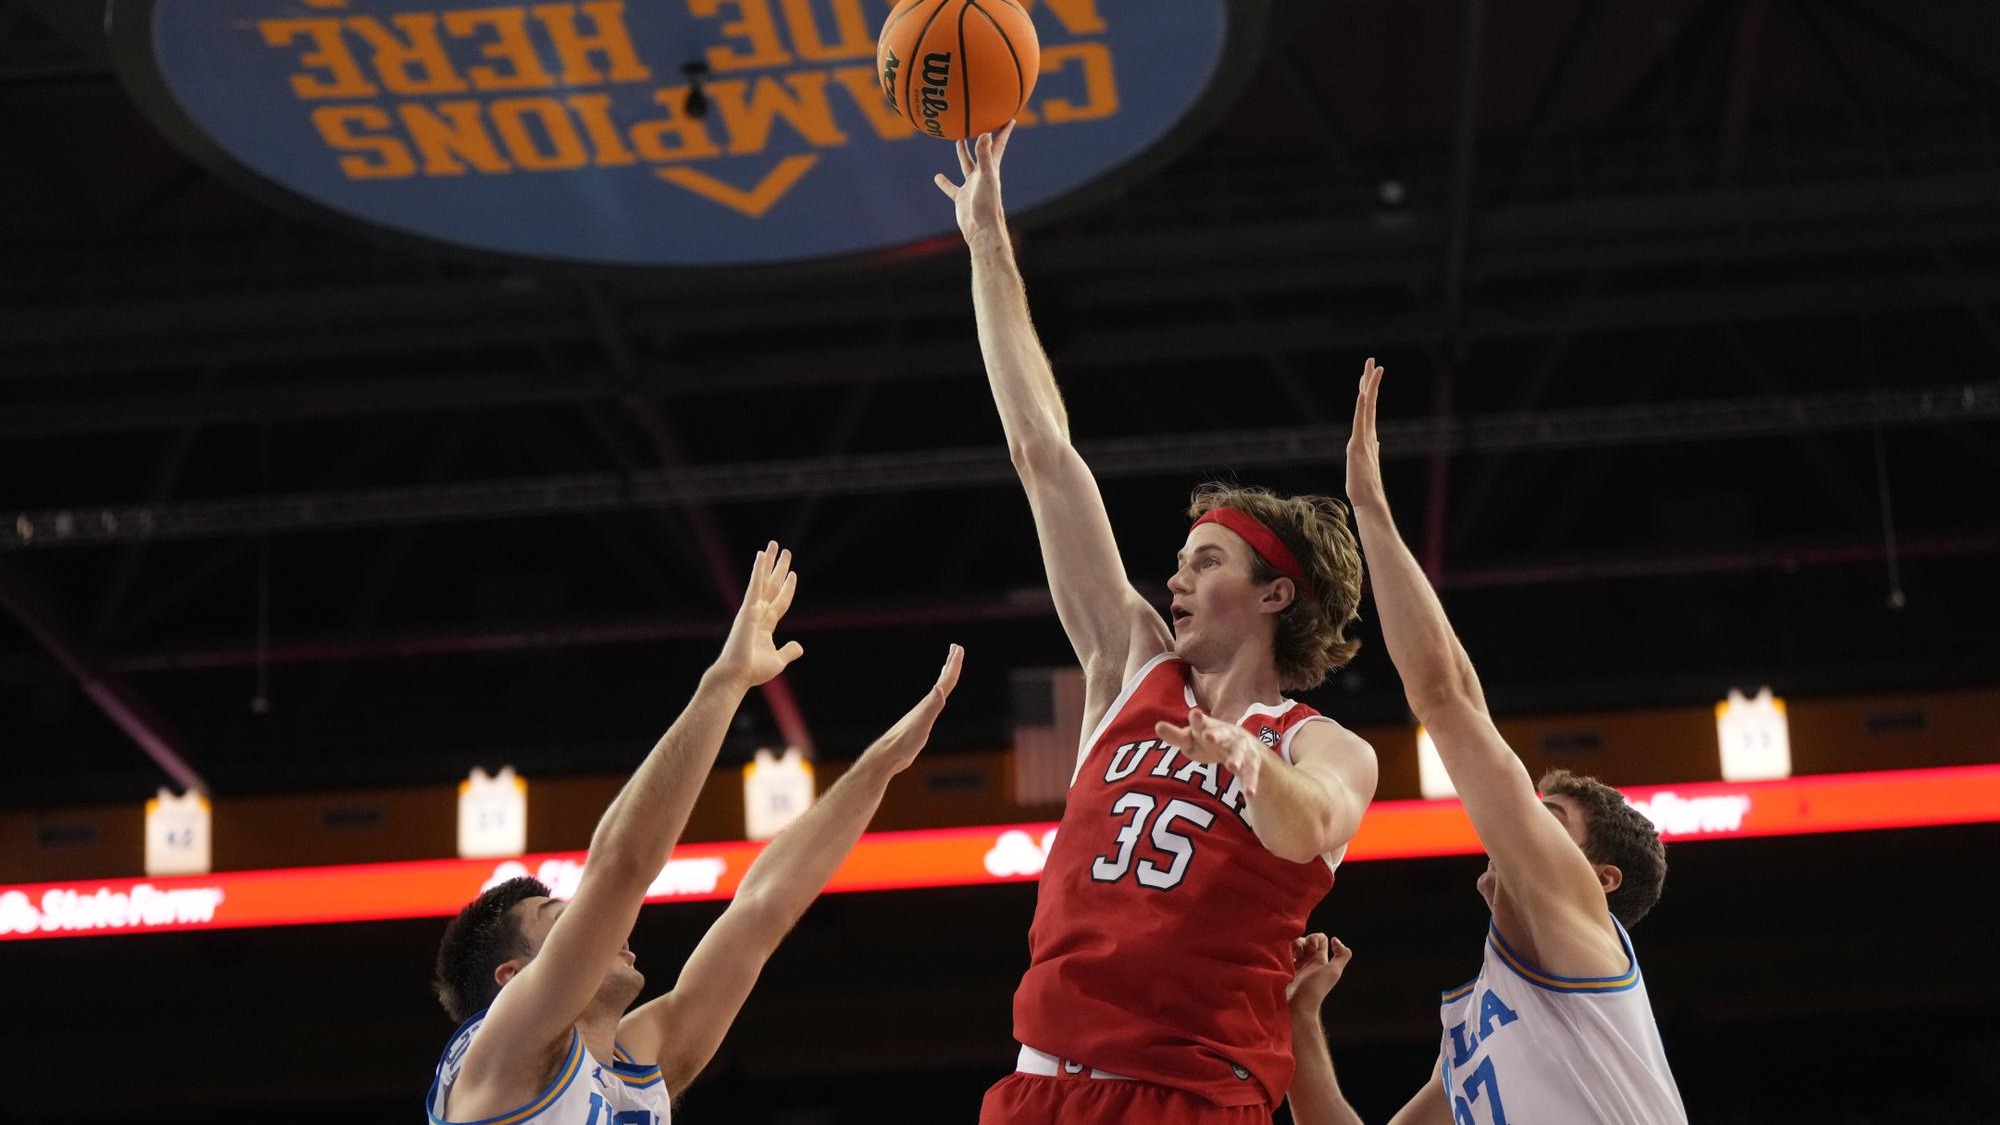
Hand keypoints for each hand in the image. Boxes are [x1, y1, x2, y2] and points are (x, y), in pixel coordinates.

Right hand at [714, 542, 803, 689]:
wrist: (737, 675)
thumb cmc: (753, 671)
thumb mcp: (778, 660)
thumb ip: (788, 651)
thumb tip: (799, 647)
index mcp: (765, 625)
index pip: (780, 602)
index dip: (787, 588)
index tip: (792, 574)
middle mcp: (758, 613)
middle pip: (772, 586)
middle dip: (778, 569)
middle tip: (785, 551)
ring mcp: (752, 610)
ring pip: (764, 581)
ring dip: (769, 563)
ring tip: (775, 545)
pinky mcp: (748, 609)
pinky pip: (755, 585)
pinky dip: (758, 570)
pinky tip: (762, 555)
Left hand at [861, 644, 963, 773]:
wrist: (889, 755)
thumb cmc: (905, 741)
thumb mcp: (922, 723)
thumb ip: (931, 706)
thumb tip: (939, 687)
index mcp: (929, 703)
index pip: (946, 680)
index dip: (954, 664)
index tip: (959, 647)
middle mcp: (926, 704)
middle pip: (942, 681)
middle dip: (950, 664)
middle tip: (956, 648)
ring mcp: (922, 713)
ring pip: (937, 691)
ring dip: (944, 678)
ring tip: (947, 669)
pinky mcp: (920, 723)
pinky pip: (933, 704)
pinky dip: (937, 696)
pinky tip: (936, 698)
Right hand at [933, 123, 1013, 244]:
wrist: (981, 229)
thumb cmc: (987, 203)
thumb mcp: (986, 176)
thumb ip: (984, 156)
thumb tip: (985, 133)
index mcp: (992, 168)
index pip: (998, 145)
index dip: (1004, 131)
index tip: (1010, 118)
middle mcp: (983, 175)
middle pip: (983, 151)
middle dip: (984, 137)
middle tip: (982, 122)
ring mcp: (972, 185)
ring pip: (967, 165)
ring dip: (963, 153)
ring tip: (958, 139)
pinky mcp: (961, 197)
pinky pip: (951, 186)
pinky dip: (944, 182)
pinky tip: (937, 177)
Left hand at [1155, 709, 1265, 798]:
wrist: (1245, 744)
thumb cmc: (1209, 741)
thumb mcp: (1191, 739)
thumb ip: (1175, 735)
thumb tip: (1157, 726)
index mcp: (1209, 727)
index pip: (1201, 722)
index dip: (1197, 719)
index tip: (1194, 714)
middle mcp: (1227, 734)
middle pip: (1222, 734)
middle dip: (1216, 735)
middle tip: (1208, 736)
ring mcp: (1241, 748)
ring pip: (1239, 753)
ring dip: (1236, 760)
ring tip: (1231, 767)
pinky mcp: (1252, 762)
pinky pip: (1251, 773)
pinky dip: (1250, 783)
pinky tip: (1250, 794)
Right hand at [1287, 933, 1352, 1009]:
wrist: (1297, 1005)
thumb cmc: (1315, 989)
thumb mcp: (1333, 972)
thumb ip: (1342, 955)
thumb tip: (1335, 939)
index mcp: (1320, 960)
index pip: (1319, 938)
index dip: (1314, 939)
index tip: (1312, 949)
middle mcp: (1308, 961)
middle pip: (1304, 940)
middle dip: (1301, 941)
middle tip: (1300, 954)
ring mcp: (1295, 965)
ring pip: (1292, 945)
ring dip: (1291, 947)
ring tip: (1290, 959)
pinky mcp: (1283, 968)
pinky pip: (1282, 953)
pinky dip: (1282, 952)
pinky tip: (1283, 959)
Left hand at [1345, 357, 1386, 512]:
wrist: (1368, 501)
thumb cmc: (1364, 485)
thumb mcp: (1365, 462)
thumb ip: (1371, 448)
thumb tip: (1376, 439)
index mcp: (1367, 436)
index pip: (1367, 408)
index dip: (1368, 390)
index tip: (1371, 373)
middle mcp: (1367, 434)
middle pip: (1368, 401)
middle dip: (1370, 380)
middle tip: (1372, 361)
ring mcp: (1364, 439)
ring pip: (1367, 407)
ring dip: (1369, 387)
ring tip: (1373, 368)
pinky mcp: (1358, 446)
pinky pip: (1361, 423)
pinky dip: (1362, 408)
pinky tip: (1363, 395)